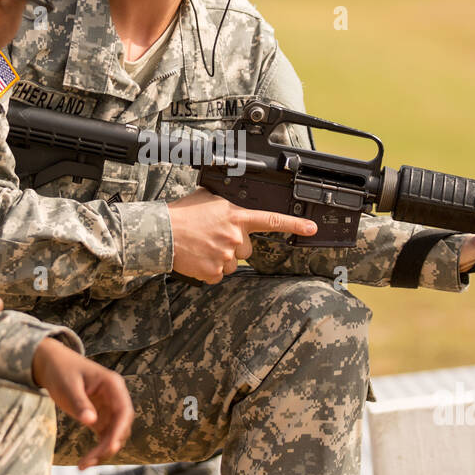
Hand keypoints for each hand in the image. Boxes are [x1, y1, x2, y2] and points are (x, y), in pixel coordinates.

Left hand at [31, 338, 133, 468]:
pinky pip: (104, 436)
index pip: (124, 410)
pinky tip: (86, 461)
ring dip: (103, 451)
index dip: (120, 430)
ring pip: (114, 434)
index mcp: (113, 385)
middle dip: (109, 445)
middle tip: (91, 460)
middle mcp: (115, 397)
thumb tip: (91, 422)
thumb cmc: (61, 370)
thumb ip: (80, 403)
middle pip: (121, 426)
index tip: (111, 447)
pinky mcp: (100, 417)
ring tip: (83, 464)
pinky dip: (98, 449)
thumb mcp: (68, 386)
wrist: (52, 364)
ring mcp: (109, 408)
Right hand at [167, 187, 317, 283]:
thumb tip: (231, 205)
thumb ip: (226, 203)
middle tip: (213, 238)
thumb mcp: (208, 198)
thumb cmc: (182, 213)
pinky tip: (198, 258)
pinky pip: (218, 275)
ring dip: (221, 258)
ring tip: (203, 247)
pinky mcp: (214, 272)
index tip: (312, 229)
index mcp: (237, 217)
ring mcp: (226, 256)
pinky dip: (209, 270)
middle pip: (247, 249)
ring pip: (233, 264)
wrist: (162, 232)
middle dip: (234, 246)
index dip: (295, 225)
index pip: (272, 220)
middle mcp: (235, 237)